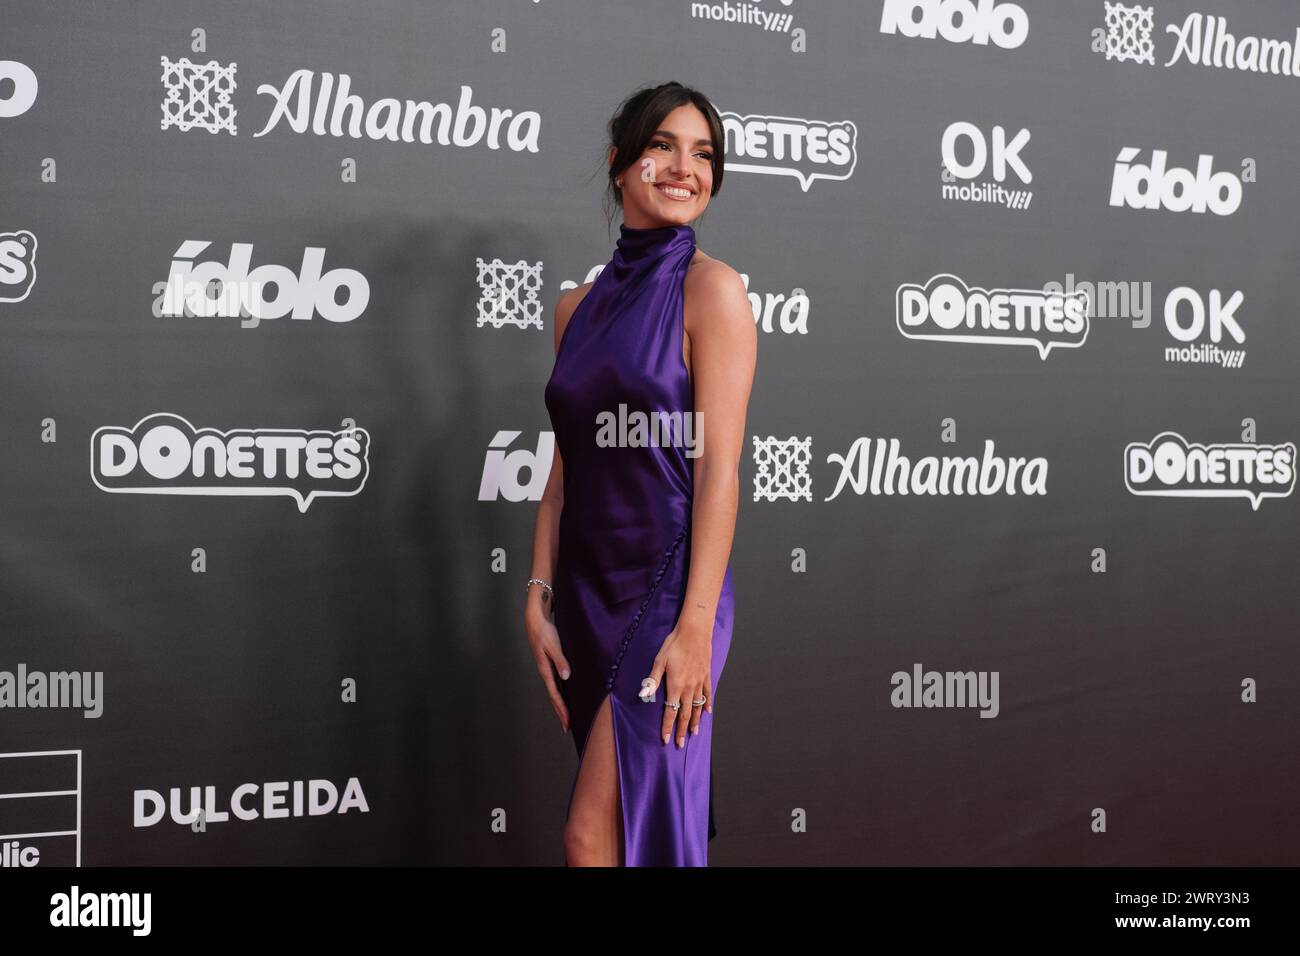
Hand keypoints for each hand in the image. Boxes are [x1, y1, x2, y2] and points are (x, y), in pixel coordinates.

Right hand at [525, 604, 570, 732]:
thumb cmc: (544, 631)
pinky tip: (565, 693)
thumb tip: (566, 677)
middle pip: (554, 696)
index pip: (555, 694)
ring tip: (566, 714)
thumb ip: (560, 661)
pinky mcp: (549, 662)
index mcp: (545, 670)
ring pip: (554, 690)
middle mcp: (545, 671)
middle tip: (567, 726)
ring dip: (560, 702)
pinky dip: (561, 691)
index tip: (567, 721)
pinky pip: (556, 682)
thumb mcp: (553, 645)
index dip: (562, 708)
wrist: (535, 619)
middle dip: (560, 711)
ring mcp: (546, 668)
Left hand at [643, 623, 711, 747]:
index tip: (667, 739)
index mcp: (675, 685)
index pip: (671, 712)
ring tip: (693, 733)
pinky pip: (708, 694)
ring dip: (695, 721)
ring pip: (697, 707)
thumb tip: (643, 695)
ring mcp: (699, 682)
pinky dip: (707, 705)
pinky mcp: (706, 676)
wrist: (694, 632)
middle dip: (681, 730)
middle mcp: (689, 688)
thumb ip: (652, 680)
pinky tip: (707, 713)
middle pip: (685, 714)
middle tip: (680, 744)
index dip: (668, 727)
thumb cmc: (674, 645)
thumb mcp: (659, 661)